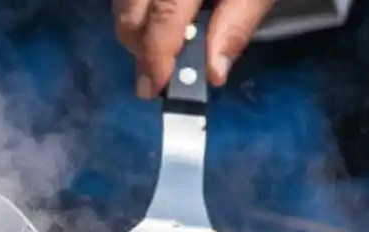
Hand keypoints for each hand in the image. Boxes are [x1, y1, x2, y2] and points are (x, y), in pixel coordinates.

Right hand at [113, 0, 275, 97]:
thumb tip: (213, 72)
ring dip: (134, 27)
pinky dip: (136, 7)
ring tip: (154, 52)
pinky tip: (153, 21)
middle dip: (138, 46)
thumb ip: (238, 23)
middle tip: (153, 79)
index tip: (158, 85)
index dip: (156, 53)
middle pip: (130, 7)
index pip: (164, 14)